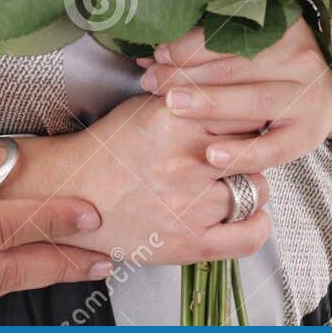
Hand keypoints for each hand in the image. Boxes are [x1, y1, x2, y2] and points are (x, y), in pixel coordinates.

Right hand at [3, 93, 270, 266]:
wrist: (73, 193)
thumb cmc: (108, 149)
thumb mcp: (146, 106)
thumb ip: (188, 97)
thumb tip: (227, 90)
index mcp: (177, 120)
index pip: (242, 108)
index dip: (250, 112)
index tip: (251, 115)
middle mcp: (189, 160)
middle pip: (255, 146)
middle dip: (255, 146)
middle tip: (249, 147)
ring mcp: (192, 205)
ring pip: (257, 188)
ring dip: (254, 183)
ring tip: (241, 179)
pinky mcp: (191, 242)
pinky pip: (246, 237)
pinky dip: (258, 226)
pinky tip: (254, 215)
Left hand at [136, 17, 331, 172]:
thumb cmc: (278, 64)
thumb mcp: (259, 40)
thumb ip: (215, 40)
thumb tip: (157, 51)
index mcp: (285, 27)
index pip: (230, 33)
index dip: (189, 43)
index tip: (158, 52)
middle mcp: (301, 59)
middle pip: (236, 65)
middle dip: (188, 73)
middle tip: (152, 80)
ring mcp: (308, 99)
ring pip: (253, 102)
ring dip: (209, 104)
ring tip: (172, 105)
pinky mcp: (310, 136)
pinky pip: (274, 148)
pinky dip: (243, 153)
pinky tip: (212, 154)